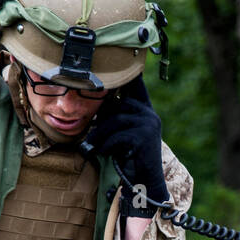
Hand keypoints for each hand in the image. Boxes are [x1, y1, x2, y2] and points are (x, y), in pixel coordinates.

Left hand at [80, 76, 169, 211]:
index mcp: (144, 111)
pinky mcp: (144, 139)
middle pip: (117, 104)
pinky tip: (102, 153)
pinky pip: (117, 136)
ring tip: (90, 147)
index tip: (119, 55)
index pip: (135, 85)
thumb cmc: (127, 159)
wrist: (144, 184)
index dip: (127, 73)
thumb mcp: (119, 134)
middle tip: (91, 136)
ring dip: (98, 135)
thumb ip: (112, 117)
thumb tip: (92, 102)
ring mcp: (149, 126)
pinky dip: (105, 145)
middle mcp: (149, 114)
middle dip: (101, 119)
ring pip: (114, 121)